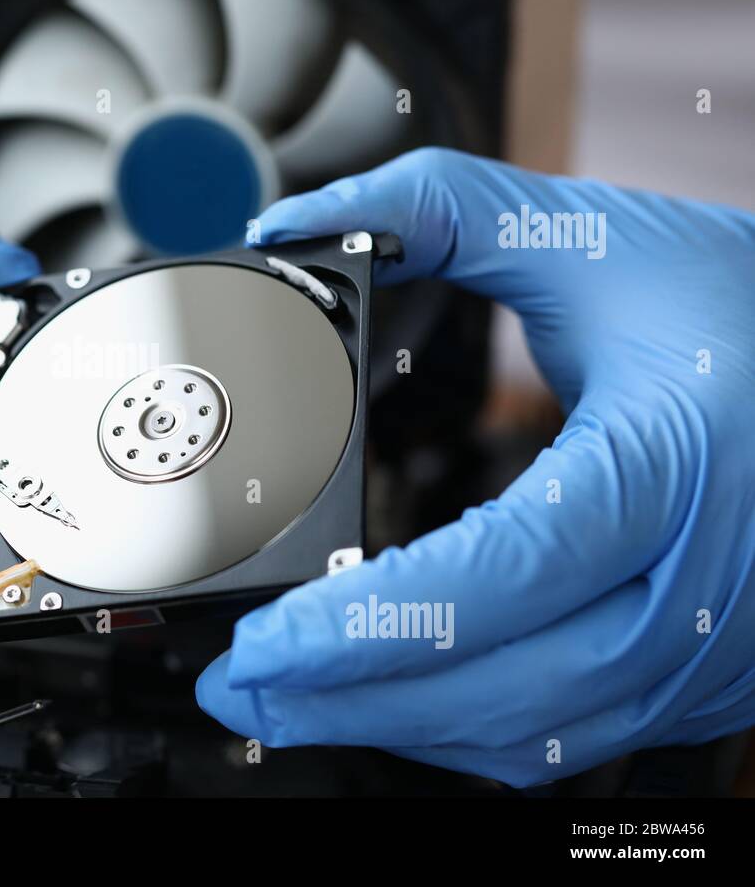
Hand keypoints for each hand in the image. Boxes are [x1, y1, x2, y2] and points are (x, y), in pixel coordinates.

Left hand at [197, 147, 754, 785]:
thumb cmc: (735, 304)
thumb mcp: (593, 239)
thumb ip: (437, 209)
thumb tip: (294, 220)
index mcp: (672, 462)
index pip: (500, 574)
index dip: (368, 622)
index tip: (262, 641)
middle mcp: (701, 579)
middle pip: (505, 686)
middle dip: (350, 699)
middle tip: (241, 687)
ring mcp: (710, 646)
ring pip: (536, 734)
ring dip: (399, 728)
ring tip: (292, 704)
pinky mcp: (703, 675)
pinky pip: (576, 737)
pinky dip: (469, 731)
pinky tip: (397, 704)